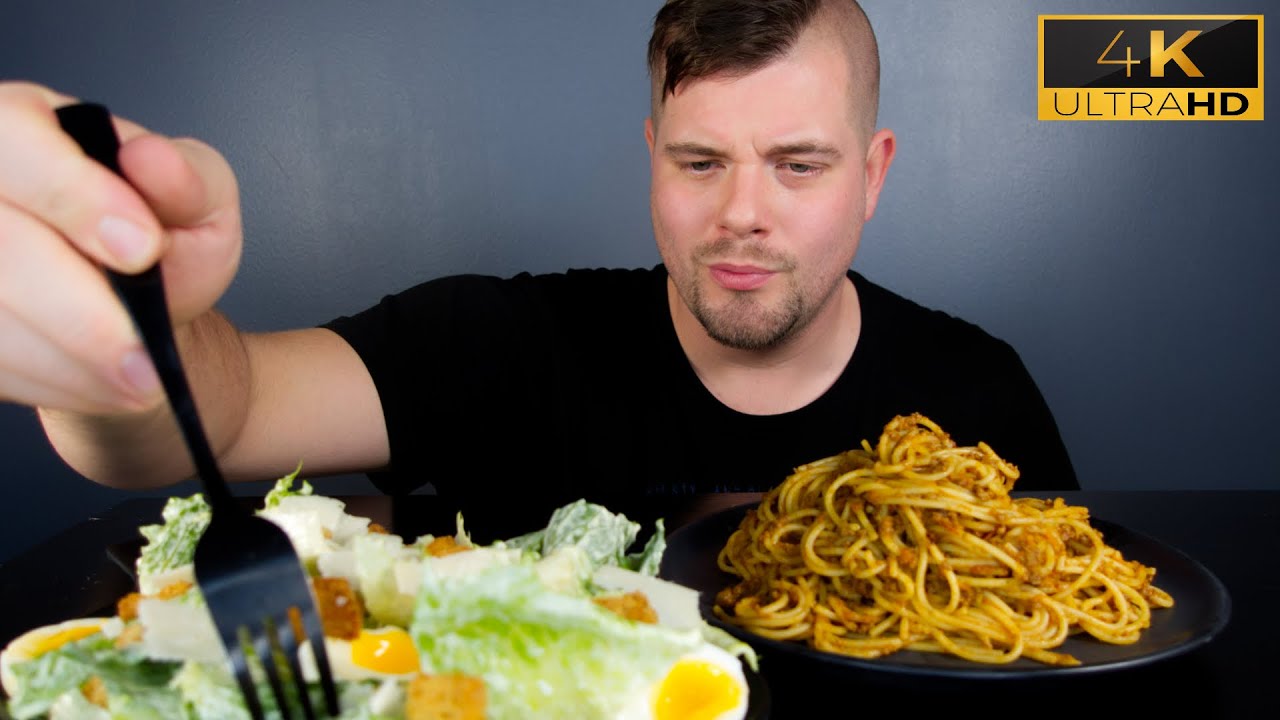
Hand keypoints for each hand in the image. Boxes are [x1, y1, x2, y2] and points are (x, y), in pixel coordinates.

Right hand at [0, 82, 242, 414]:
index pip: (14, 140)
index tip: (141, 248)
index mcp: (22, 126)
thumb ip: (188, 180)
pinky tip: (101, 387)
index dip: (71, 195)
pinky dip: (50, 381)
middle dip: (75, 309)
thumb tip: (151, 159)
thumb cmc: (159, 242)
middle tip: (141, 351)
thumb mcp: (201, 202)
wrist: (135, 313)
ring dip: (66, 359)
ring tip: (136, 380)